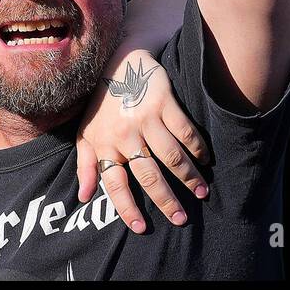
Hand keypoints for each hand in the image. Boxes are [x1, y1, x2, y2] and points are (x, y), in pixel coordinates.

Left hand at [75, 50, 209, 232]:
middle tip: (181, 219)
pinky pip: (185, 131)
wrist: (120, 61)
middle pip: (148, 175)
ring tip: (202, 193)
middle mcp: (125, 133)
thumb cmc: (103, 103)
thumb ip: (86, 164)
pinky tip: (206, 160)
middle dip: (167, 200)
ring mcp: (146, 117)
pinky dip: (197, 148)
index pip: (115, 183)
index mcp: (105, 144)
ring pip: (171, 156)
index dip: (127, 207)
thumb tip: (84, 197)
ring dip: (189, 177)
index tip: (141, 227)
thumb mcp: (86, 132)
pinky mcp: (165, 102)